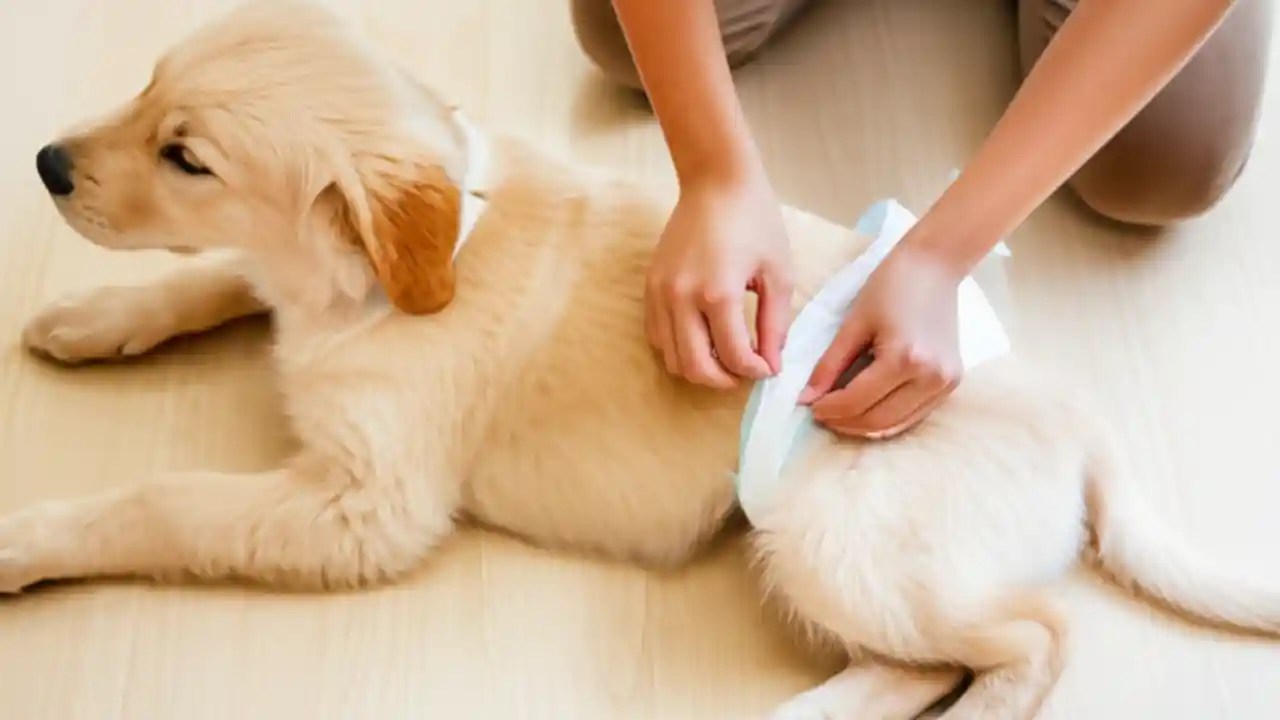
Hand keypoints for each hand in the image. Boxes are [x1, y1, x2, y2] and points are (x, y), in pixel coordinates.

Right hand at [645, 175, 792, 388]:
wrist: (716, 181)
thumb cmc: (755, 221)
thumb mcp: (778, 273)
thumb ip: (775, 324)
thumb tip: (772, 364)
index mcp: (718, 294)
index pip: (734, 357)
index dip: (756, 371)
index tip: (769, 367)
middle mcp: (682, 298)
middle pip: (696, 367)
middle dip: (724, 380)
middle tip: (745, 372)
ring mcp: (660, 293)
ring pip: (671, 358)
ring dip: (699, 367)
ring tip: (724, 356)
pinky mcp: (650, 286)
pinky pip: (657, 335)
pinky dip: (678, 348)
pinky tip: (701, 338)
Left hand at [799, 242, 963, 438]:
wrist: (935, 266)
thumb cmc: (891, 286)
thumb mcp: (854, 323)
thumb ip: (830, 364)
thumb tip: (806, 398)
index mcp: (904, 358)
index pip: (857, 401)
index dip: (829, 409)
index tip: (808, 406)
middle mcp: (930, 377)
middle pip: (878, 420)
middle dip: (844, 422)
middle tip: (820, 413)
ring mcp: (945, 384)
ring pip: (896, 425)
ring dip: (865, 427)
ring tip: (839, 415)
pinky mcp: (951, 384)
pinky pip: (914, 416)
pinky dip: (887, 420)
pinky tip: (866, 410)